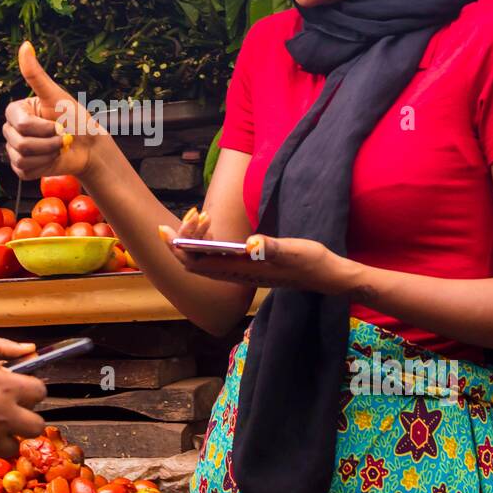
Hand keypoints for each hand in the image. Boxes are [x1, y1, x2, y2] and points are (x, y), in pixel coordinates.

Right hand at [0, 352, 46, 465]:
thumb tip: (5, 373)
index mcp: (7, 388)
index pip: (40, 392)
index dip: (33, 391)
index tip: (24, 392)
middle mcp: (4, 416)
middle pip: (36, 426)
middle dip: (28, 421)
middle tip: (14, 416)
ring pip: (13, 448)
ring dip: (5, 438)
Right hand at [2, 41, 102, 178]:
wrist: (89, 147)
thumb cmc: (76, 119)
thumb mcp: (57, 96)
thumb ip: (37, 74)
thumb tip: (25, 45)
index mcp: (18, 110)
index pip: (20, 123)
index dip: (43, 128)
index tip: (59, 124)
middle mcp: (13, 129)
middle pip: (20, 143)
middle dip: (49, 143)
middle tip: (63, 138)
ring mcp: (15, 149)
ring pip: (22, 158)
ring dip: (48, 155)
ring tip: (59, 148)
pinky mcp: (21, 167)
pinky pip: (24, 170)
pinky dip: (44, 167)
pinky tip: (52, 159)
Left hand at [157, 208, 354, 294]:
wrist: (327, 277)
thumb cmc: (311, 262)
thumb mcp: (294, 251)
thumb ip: (273, 248)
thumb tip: (252, 243)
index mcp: (240, 271)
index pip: (196, 264)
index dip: (177, 248)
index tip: (166, 229)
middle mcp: (235, 275)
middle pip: (194, 262)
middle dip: (182, 240)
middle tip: (187, 215)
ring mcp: (239, 272)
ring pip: (203, 260)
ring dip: (194, 239)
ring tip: (200, 217)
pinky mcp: (245, 268)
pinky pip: (215, 257)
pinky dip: (206, 242)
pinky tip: (212, 226)